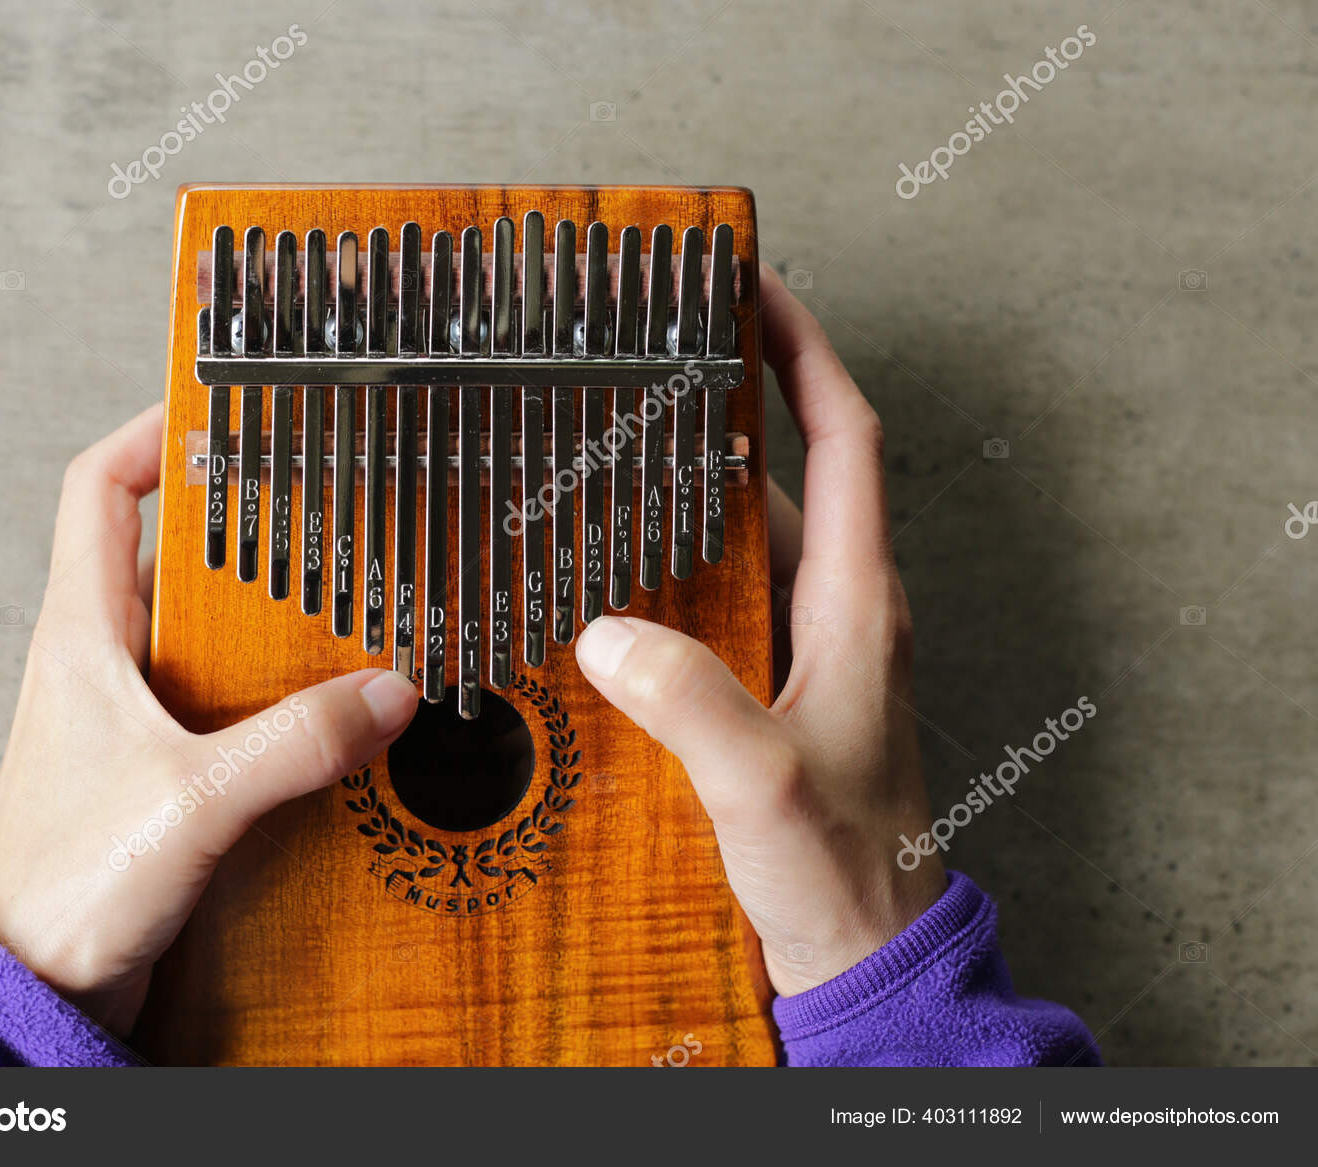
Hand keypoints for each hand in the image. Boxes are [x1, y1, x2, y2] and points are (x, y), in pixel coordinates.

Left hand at [0, 404, 419, 1036]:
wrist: (30, 987)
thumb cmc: (64, 886)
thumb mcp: (193, 799)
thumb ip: (296, 742)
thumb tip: (387, 694)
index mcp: (80, 636)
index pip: (98, 492)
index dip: (152, 434)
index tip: (219, 406)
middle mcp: (100, 665)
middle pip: (168, 553)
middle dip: (241, 524)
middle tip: (316, 507)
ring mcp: (128, 720)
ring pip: (201, 632)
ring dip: (264, 616)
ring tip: (340, 601)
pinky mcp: (157, 773)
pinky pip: (221, 704)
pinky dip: (272, 694)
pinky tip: (326, 711)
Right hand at [574, 265, 946, 996]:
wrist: (862, 956)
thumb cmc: (845, 871)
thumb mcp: (764, 782)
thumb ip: (692, 703)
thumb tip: (608, 632)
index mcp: (859, 603)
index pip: (845, 439)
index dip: (805, 352)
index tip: (756, 287)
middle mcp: (836, 612)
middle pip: (782, 475)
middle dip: (723, 407)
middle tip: (650, 359)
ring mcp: (803, 654)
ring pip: (741, 542)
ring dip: (684, 496)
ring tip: (610, 454)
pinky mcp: (769, 695)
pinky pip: (716, 605)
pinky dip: (667, 577)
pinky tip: (606, 584)